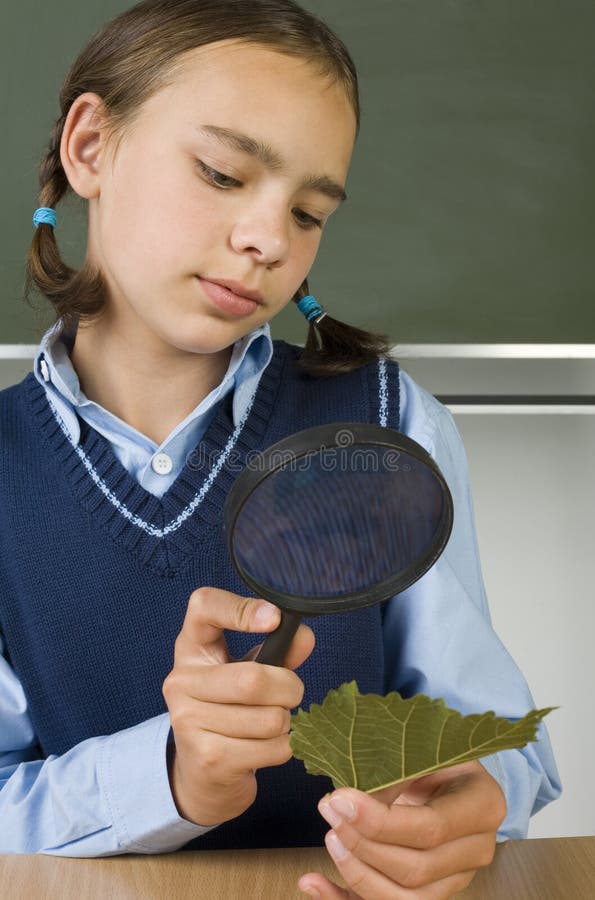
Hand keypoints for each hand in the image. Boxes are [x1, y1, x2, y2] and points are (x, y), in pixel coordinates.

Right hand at [162, 587, 314, 826]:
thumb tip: (304, 636)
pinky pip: (272, 748)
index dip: (241, 608)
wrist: (201, 772)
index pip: (204, 607)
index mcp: (191, 648)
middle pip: (253, 679)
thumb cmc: (228, 709)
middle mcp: (181, 681)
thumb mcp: (247, 670)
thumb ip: (278, 651)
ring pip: (269, 718)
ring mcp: (189, 721)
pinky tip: (267, 746)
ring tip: (272, 722)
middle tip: (291, 693)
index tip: (273, 619)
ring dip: (286, 721)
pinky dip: (284, 747)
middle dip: (288, 688)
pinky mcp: (209, 758)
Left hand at [298, 760, 506, 898]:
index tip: (340, 800)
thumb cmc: (433, 752)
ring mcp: (456, 877)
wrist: (448, 770)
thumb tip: (349, 804)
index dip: (380, 822)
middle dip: (364, 845)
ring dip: (358, 874)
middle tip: (330, 810)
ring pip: (406, 899)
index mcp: (483, 805)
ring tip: (331, 839)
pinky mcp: (432, 891)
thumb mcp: (422, 749)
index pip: (432, 828)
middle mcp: (477, 849)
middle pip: (417, 870)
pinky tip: (313, 883)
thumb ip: (394, 774)